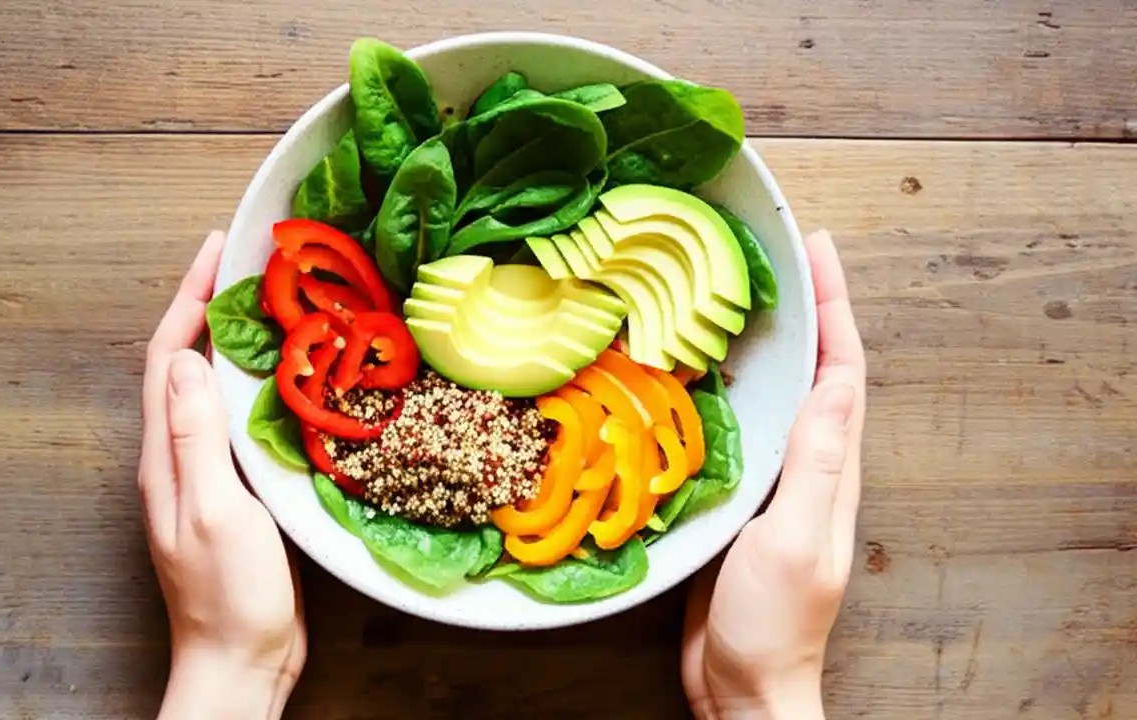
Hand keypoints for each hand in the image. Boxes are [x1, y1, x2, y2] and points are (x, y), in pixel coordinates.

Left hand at [139, 231, 306, 719]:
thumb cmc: (229, 596)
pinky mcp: (234, 492)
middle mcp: (177, 458)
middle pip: (183, 364)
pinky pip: (237, 420)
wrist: (241, 661)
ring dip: (231, 340)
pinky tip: (288, 378)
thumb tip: (186, 361)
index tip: (215, 249)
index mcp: (165, 456)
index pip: (167, 359)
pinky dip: (255, 384)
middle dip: (206, 306)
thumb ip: (196, 438)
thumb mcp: (212, 511)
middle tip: (245, 264)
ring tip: (269, 304)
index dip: (187, 298)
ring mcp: (204, 475)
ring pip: (211, 390)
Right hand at [681, 230, 865, 719]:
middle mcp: (805, 466)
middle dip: (800, 310)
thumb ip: (818, 462)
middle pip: (810, 372)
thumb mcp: (797, 538)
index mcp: (830, 470)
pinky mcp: (731, 500)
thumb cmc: (773, 623)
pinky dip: (717, 391)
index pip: (841, 372)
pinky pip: (730, 430)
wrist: (743, 686)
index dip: (834, 309)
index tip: (817, 252)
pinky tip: (687, 373)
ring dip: (759, 343)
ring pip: (768, 396)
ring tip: (727, 294)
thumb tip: (838, 380)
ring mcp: (768, 483)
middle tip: (771, 255)